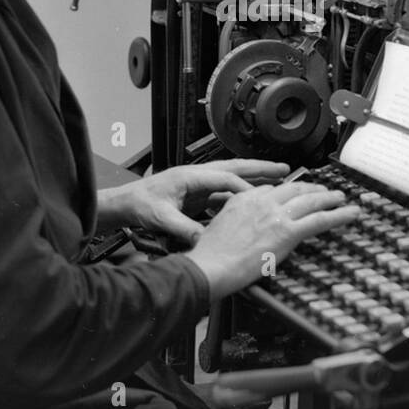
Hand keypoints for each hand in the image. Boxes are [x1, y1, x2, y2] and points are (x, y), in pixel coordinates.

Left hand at [95, 159, 290, 244]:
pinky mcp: (197, 192)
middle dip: (260, 169)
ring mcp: (198, 182)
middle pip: (235, 168)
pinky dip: (241, 191)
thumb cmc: (139, 205)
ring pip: (232, 176)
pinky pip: (225, 189)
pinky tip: (253, 198)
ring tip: (277, 178)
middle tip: (284, 169)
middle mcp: (197, 175)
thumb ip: (183, 229)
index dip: (245, 188)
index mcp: (190, 176)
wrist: (125, 204)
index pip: (225, 179)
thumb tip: (204, 240)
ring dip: (254, 177)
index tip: (263, 198)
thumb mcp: (161, 218)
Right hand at [185, 180, 359, 301]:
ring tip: (341, 198)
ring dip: (330, 198)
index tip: (298, 193)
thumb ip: (238, 221)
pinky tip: (350, 213)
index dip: (290, 190)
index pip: (274, 189)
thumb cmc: (211, 255)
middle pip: (296, 189)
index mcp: (245, 199)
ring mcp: (276, 215)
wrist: (210, 265)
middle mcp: (262, 202)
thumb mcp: (220, 227)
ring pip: (311, 200)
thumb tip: (248, 229)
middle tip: (324, 192)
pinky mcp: (287, 232)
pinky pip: (320, 220)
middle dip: (313, 189)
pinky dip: (339, 215)